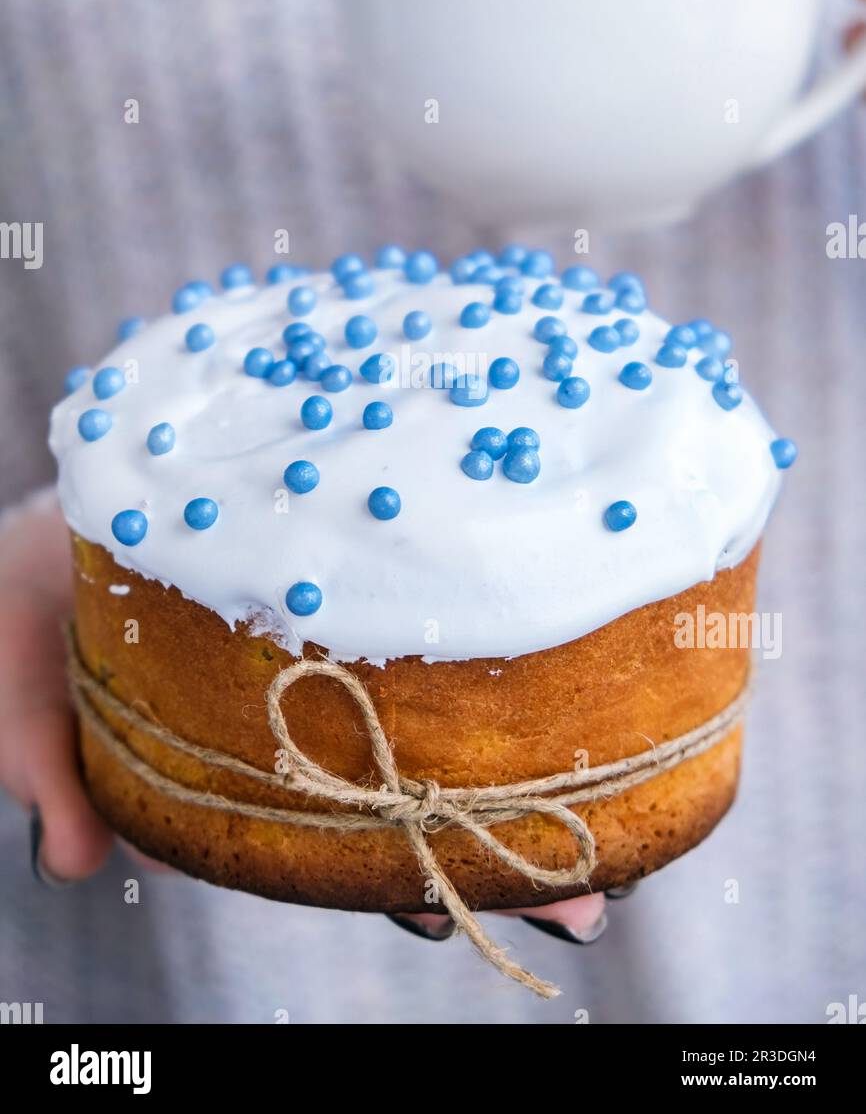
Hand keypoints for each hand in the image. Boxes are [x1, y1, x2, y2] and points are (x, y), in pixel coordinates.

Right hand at [0, 492, 615, 935]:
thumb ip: (40, 759)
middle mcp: (315, 722)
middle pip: (417, 803)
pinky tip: (564, 625)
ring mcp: (350, 648)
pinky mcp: (363, 570)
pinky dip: (497, 625)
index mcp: (247, 767)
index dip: (393, 886)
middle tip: (587, 897)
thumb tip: (70, 859)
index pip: (329, 847)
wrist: (76, 491)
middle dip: (498, 852)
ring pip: (450, 720)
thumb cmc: (43, 590)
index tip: (450, 918)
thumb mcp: (23, 674)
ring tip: (619, 794)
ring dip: (531, 758)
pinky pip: (437, 603)